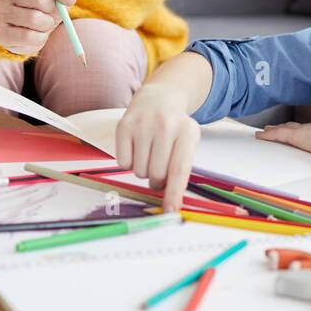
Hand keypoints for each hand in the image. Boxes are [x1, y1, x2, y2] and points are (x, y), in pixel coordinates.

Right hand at [115, 82, 200, 212]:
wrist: (159, 98)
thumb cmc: (175, 129)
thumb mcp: (187, 143)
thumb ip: (181, 171)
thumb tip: (171, 205)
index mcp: (188, 132)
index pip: (179, 170)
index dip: (174, 194)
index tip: (170, 212)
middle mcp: (166, 126)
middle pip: (157, 175)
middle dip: (158, 180)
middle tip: (160, 169)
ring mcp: (143, 125)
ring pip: (139, 171)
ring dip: (144, 171)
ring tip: (150, 153)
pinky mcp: (124, 126)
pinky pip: (123, 163)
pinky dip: (129, 162)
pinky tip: (137, 148)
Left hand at [255, 121, 310, 159]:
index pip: (308, 130)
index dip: (300, 130)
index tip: (295, 130)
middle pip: (294, 126)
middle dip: (284, 127)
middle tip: (274, 127)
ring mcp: (304, 131)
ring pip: (283, 129)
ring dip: (273, 130)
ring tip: (264, 130)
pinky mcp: (296, 135)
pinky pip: (277, 134)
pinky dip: (267, 135)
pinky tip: (259, 135)